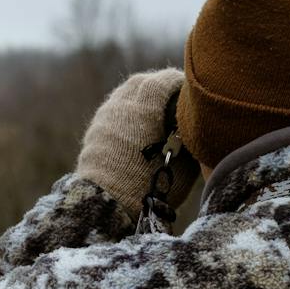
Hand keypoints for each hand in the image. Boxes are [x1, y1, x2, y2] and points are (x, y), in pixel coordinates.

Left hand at [75, 69, 198, 221]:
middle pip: (142, 82)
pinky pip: (114, 111)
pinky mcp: (94, 132)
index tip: (193, 92)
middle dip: (160, 87)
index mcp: (142, 107)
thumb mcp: (183, 163)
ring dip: (142, 98)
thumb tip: (195, 125)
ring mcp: (103, 118)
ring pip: (124, 95)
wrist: (105, 207)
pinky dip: (128, 113)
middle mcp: (119, 105)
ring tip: (159, 114)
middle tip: (177, 99)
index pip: (165, 80)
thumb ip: (190, 137)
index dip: (181, 83)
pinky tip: (139, 129)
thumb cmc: (149, 187)